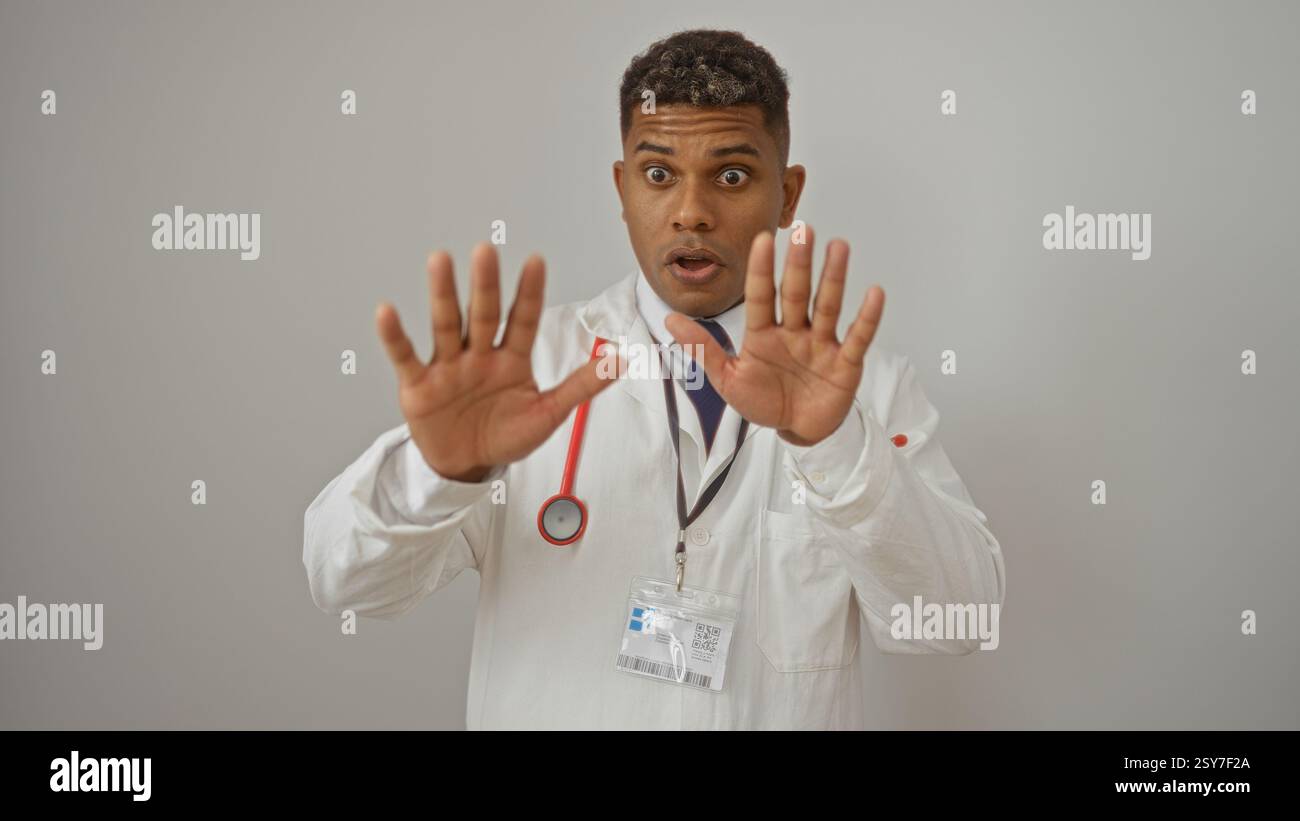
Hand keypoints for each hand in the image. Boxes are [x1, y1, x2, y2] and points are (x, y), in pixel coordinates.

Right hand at [376, 242, 614, 481]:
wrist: (467, 466)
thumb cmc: (506, 436)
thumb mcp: (549, 413)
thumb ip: (581, 385)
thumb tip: (620, 361)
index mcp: (512, 359)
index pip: (523, 320)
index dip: (529, 293)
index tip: (536, 262)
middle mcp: (479, 354)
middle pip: (484, 314)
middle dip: (485, 285)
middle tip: (486, 251)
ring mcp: (448, 366)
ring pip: (447, 325)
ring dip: (443, 294)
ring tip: (440, 261)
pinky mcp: (419, 385)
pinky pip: (406, 357)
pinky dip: (395, 336)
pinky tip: (387, 312)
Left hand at [665, 227, 883, 446]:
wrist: (796, 430)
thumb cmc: (762, 401)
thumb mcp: (727, 379)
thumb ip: (702, 349)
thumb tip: (668, 320)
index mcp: (763, 333)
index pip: (761, 296)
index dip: (761, 270)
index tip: (762, 239)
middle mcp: (794, 332)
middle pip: (796, 293)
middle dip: (799, 263)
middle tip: (804, 229)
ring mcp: (820, 345)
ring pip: (827, 307)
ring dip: (833, 279)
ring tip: (838, 246)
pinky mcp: (845, 364)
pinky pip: (857, 338)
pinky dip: (866, 318)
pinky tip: (874, 293)